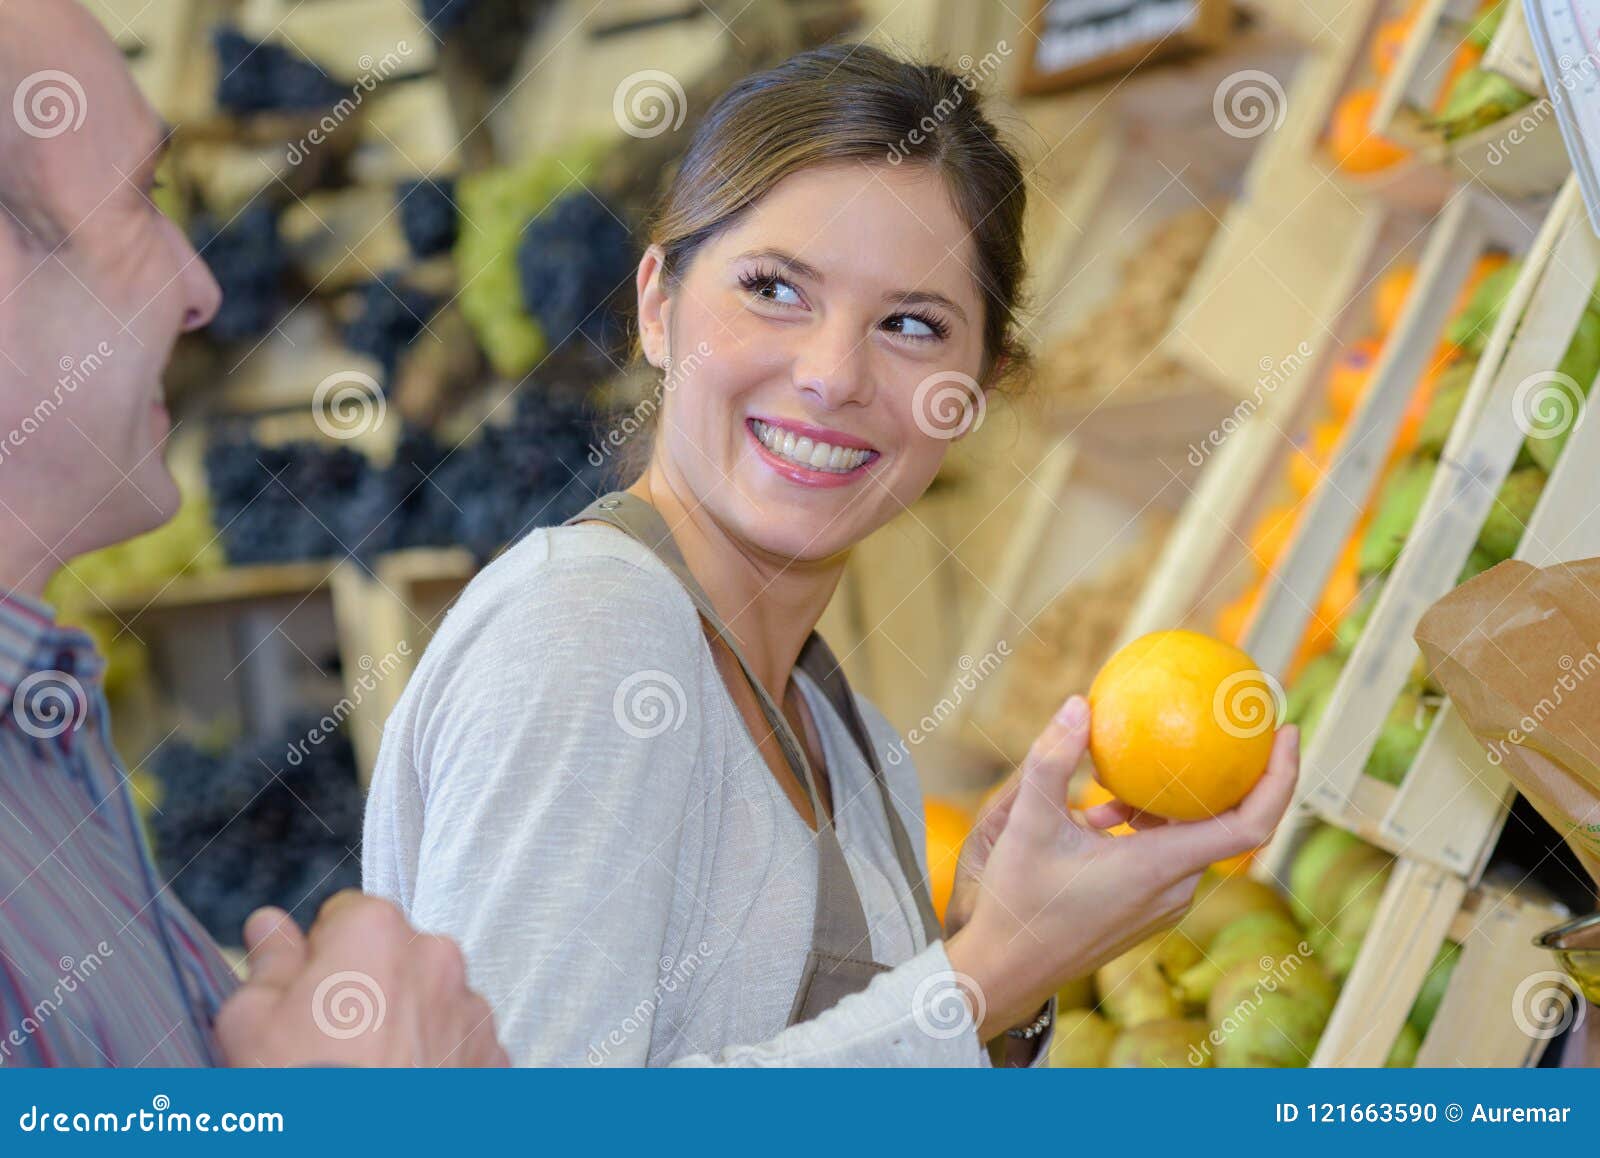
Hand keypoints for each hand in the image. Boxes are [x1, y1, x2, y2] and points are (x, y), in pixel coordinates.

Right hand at [215, 891, 508, 1066]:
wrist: (357, 1157)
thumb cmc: (302, 1093)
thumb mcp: (251, 1024)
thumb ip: (267, 964)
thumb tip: (269, 928)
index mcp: (376, 933)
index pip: (345, 915)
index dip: (317, 957)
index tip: (304, 997)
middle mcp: (437, 958)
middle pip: (393, 957)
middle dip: (365, 988)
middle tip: (331, 1044)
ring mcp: (472, 1010)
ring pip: (429, 1001)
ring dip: (404, 1024)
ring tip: (367, 1074)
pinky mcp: (494, 1058)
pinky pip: (459, 1045)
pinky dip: (435, 1062)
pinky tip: (402, 1089)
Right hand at [943, 695, 1297, 1039]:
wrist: (1007, 971)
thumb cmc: (1018, 903)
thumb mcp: (1027, 824)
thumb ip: (1053, 759)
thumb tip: (1078, 703)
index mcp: (1160, 867)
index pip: (1250, 826)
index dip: (1280, 779)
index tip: (1287, 732)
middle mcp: (1174, 889)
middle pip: (1227, 825)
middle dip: (1233, 776)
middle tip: (1224, 723)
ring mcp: (1162, 904)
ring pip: (1191, 840)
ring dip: (1175, 801)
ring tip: (1139, 766)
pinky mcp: (1146, 910)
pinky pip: (1167, 856)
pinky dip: (1151, 824)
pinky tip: (1104, 807)